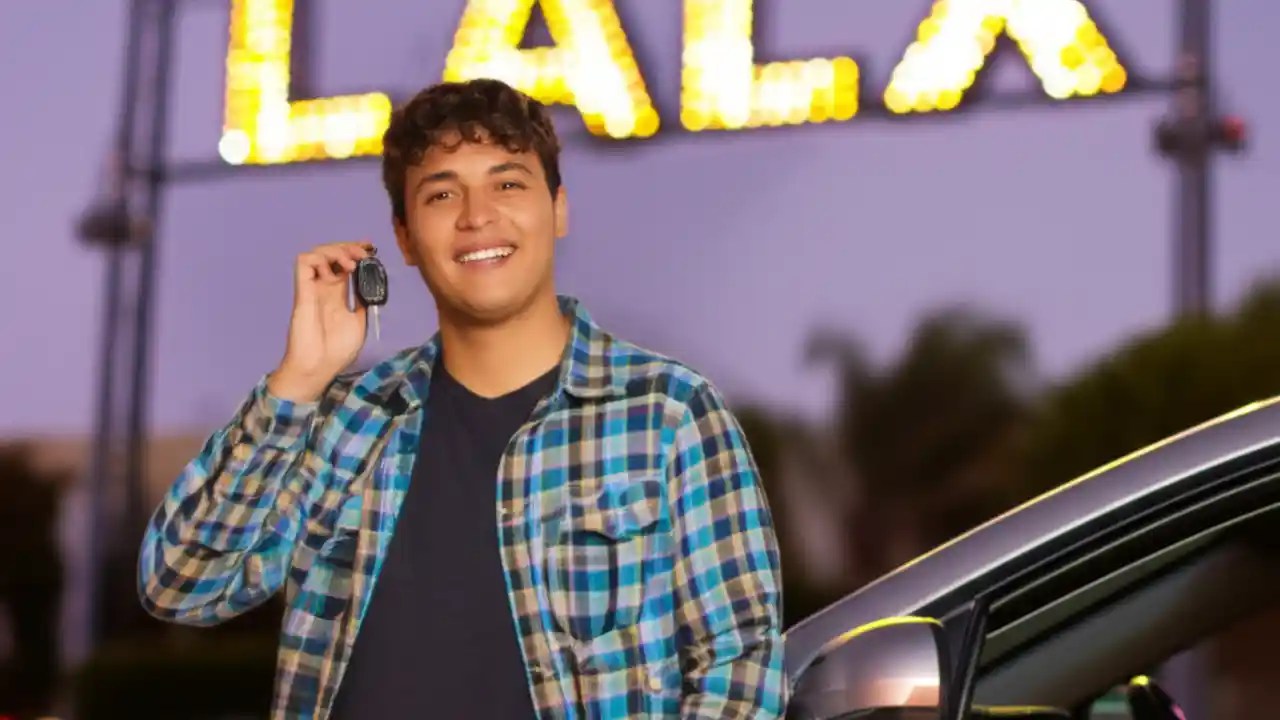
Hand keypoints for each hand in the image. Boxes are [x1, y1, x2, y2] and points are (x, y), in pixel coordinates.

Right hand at [268, 241, 374, 401]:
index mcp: (337, 293)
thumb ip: (362, 303)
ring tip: (351, 263)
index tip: (371, 248)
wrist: (318, 366)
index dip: (355, 251)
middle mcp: (324, 287)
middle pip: (331, 254)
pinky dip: (320, 258)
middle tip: (364, 252)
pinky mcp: (302, 290)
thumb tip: (369, 288)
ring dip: (336, 251)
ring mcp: (312, 287)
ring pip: (317, 253)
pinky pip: (304, 262)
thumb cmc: (336, 350)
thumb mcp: (359, 323)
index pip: (344, 263)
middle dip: (349, 247)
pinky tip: (335, 270)